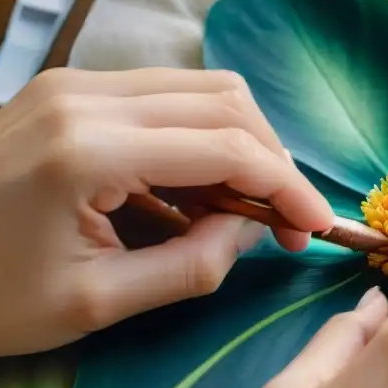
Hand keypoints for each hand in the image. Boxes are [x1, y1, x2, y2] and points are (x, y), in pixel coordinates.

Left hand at [0, 67, 332, 355]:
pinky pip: (165, 97)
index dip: (288, 185)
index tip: (318, 227)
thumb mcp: (97, 303)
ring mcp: (74, 84)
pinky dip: (203, 137)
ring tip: (246, 209)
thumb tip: (253, 232)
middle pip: (225, 100)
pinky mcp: (69, 90)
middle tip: (286, 224)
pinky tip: (200, 189)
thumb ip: (192, 267)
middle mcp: (86, 96)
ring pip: (201, 89)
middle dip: (273, 160)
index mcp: (89, 151)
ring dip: (243, 144)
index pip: (227, 146)